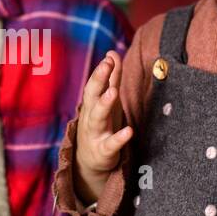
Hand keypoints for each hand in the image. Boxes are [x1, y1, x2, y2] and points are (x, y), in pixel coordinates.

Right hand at [73, 51, 132, 204]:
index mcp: (91, 104)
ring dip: (104, 104)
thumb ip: (111, 78)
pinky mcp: (103, 151)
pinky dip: (119, 138)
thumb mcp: (105, 102)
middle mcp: (90, 116)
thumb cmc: (99, 126)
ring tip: (114, 92)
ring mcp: (95, 134)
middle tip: (106, 65)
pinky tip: (129, 131)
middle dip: (98, 80)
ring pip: (97, 117)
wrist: (87, 163)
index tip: (109, 58)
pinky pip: (111, 144)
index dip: (101, 71)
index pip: (95, 84)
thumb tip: (112, 53)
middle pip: (91, 96)